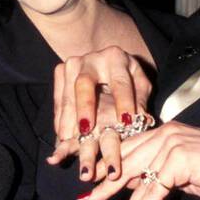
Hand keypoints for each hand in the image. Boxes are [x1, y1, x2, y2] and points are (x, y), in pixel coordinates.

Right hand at [47, 46, 152, 182]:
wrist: (106, 63)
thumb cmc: (127, 78)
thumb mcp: (139, 86)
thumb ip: (140, 102)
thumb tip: (141, 121)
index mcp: (116, 58)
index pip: (120, 82)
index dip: (124, 102)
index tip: (127, 122)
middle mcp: (91, 58)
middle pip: (84, 83)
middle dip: (84, 107)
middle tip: (86, 130)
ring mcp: (73, 64)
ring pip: (67, 94)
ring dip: (67, 120)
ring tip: (69, 141)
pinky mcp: (60, 72)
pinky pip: (58, 100)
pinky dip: (60, 120)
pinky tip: (63, 137)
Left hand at [77, 122, 199, 199]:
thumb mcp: (182, 169)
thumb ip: (156, 170)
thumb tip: (128, 182)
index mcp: (167, 130)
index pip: (129, 146)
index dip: (108, 163)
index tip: (91, 179)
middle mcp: (167, 132)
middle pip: (126, 158)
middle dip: (104, 180)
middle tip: (85, 197)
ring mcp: (173, 144)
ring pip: (136, 175)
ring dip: (115, 197)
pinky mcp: (179, 160)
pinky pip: (153, 190)